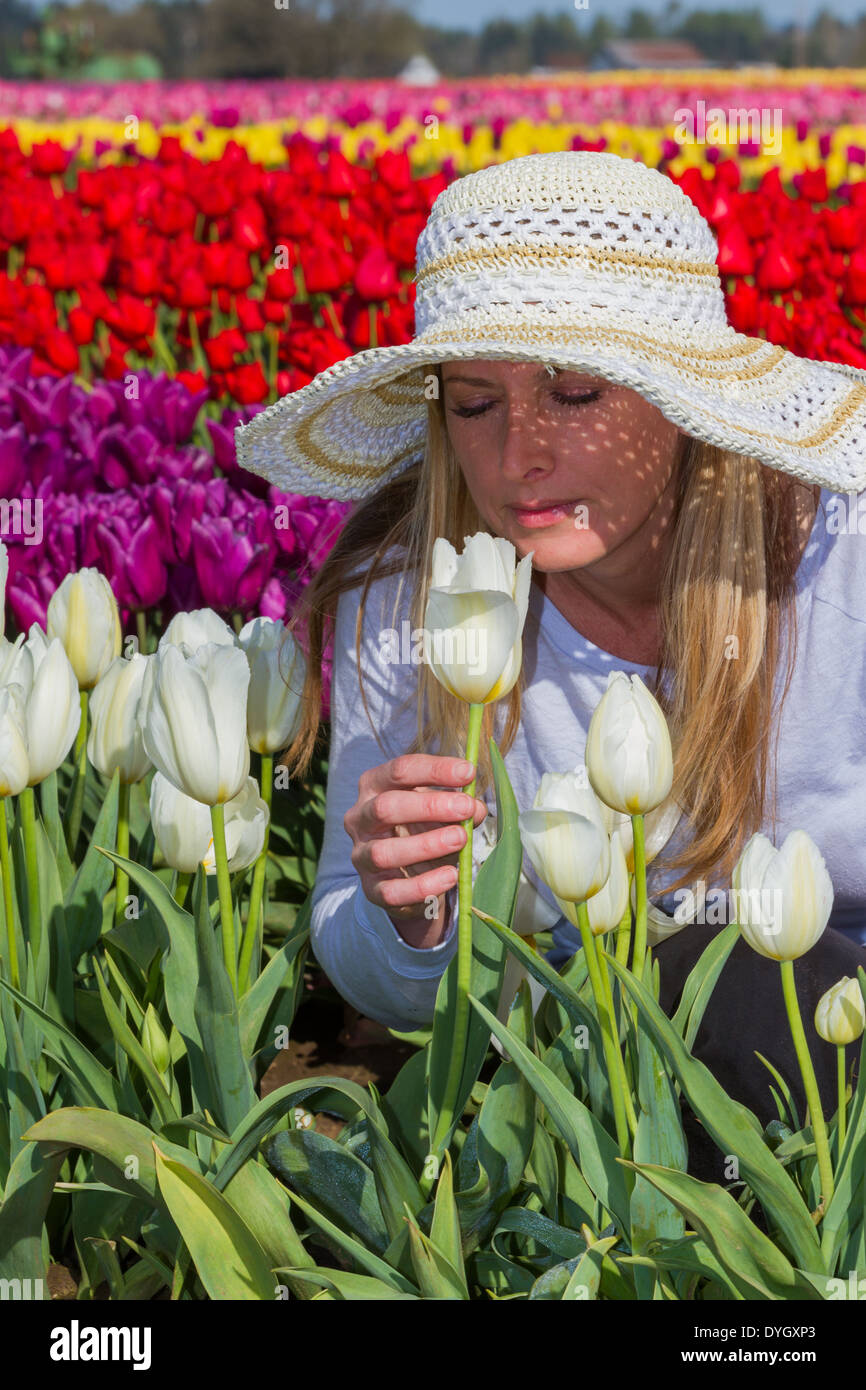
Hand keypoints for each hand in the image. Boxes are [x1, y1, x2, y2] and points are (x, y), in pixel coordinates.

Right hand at [344, 753, 487, 939]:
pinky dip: (424, 885)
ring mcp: (361, 856)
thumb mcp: (442, 810)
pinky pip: (392, 891)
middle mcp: (360, 819)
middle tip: (465, 807)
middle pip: (386, 807)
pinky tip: (450, 876)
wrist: (410, 874)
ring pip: (383, 852)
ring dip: (426, 845)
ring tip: (460, 840)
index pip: (399, 771)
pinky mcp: (372, 890)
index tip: (468, 772)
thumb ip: (460, 806)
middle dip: (429, 806)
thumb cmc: (425, 828)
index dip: (435, 770)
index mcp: (374, 787)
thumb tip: (475, 809)